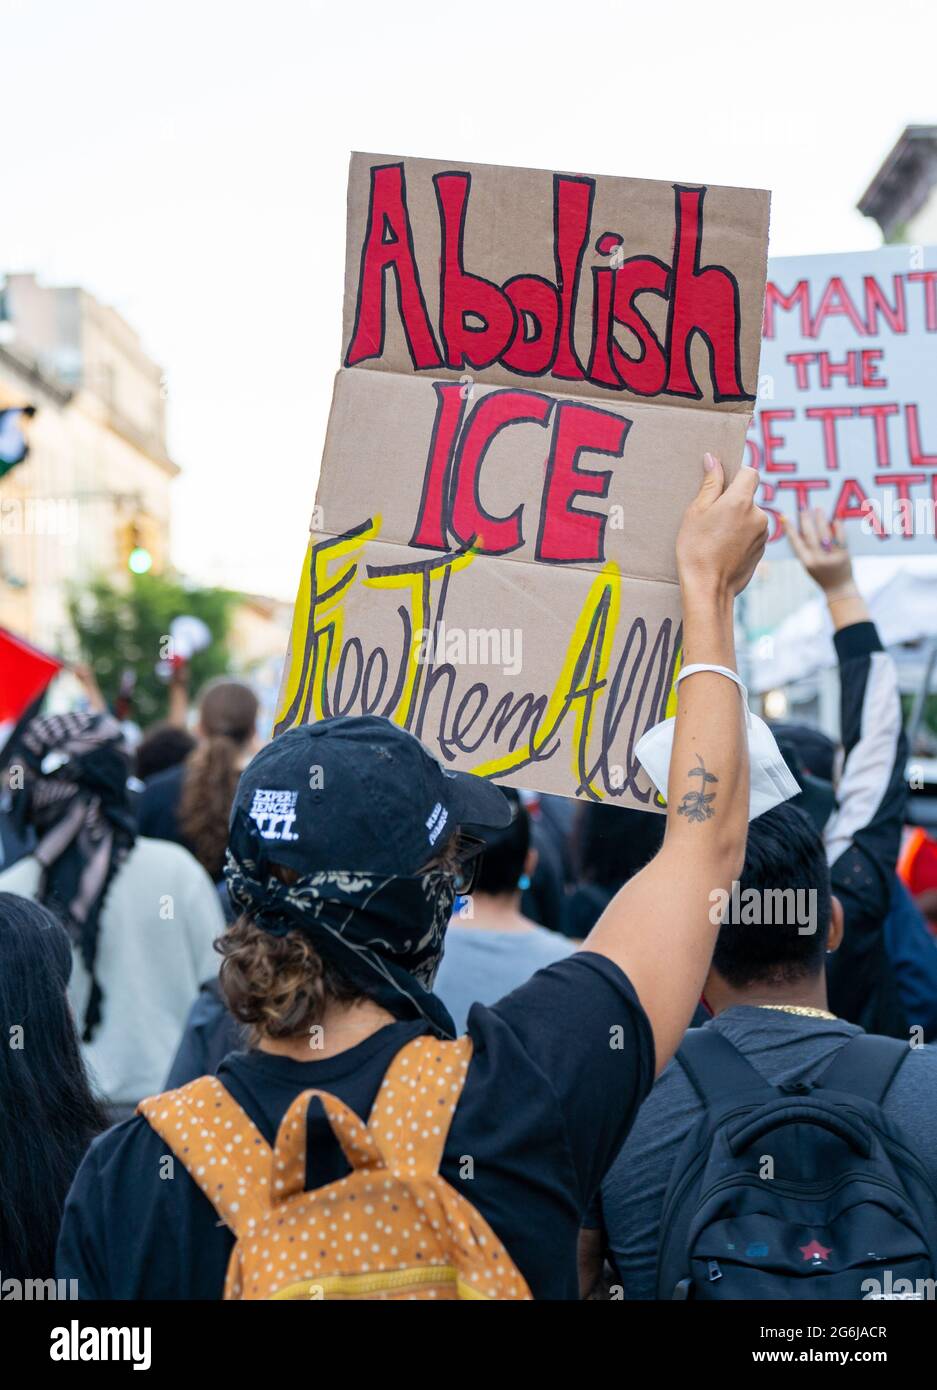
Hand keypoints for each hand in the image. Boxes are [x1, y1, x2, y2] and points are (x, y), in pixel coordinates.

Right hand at [675, 454, 767, 600]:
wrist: (708, 589)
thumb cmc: (696, 550)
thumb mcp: (696, 513)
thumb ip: (710, 484)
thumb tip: (713, 460)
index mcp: (741, 501)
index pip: (749, 472)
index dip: (736, 475)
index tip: (721, 486)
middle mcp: (758, 514)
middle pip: (749, 497)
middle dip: (733, 502)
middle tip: (711, 518)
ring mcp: (763, 534)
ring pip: (751, 516)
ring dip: (738, 520)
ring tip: (716, 537)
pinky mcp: (762, 550)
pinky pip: (752, 534)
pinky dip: (741, 537)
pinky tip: (724, 549)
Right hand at [783, 508, 854, 594]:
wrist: (839, 588)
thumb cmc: (821, 575)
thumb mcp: (808, 565)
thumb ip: (804, 551)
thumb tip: (800, 529)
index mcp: (807, 562)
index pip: (796, 543)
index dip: (790, 529)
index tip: (786, 517)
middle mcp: (818, 559)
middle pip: (810, 536)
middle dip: (806, 520)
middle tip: (803, 508)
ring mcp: (831, 557)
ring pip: (824, 534)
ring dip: (820, 520)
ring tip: (818, 509)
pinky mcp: (844, 554)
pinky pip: (840, 538)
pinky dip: (838, 527)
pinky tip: (835, 519)